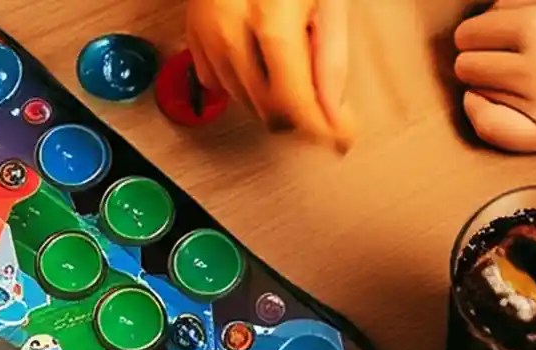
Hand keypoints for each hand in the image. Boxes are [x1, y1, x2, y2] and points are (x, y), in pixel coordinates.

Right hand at [186, 0, 354, 147]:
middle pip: (268, 112)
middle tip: (328, 110)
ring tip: (295, 73)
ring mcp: (206, 38)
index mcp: (271, 23)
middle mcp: (231, 35)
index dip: (323, 131)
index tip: (343, 139)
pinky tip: (262, 63)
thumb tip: (334, 111)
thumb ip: (331, 56)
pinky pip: (218, 84)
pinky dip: (244, 85)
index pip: (296, 105)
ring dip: (274, 101)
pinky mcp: (193, 38)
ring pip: (243, 103)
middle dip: (301, 118)